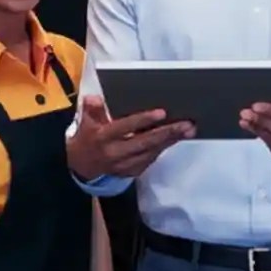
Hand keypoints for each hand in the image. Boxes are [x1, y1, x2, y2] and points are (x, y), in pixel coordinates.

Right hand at [67, 95, 194, 180]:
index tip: (162, 113)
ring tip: (189, 129)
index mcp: (103, 137)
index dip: (143, 120)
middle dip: (167, 133)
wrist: (82, 167)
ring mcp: (125, 165)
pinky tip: (177, 138)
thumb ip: (92, 109)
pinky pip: (151, 158)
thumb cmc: (88, 138)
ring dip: (171, 140)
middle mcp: (116, 153)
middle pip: (145, 142)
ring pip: (152, 152)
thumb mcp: (85, 122)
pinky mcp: (132, 172)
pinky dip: (164, 147)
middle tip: (186, 124)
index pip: (126, 127)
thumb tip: (95, 99)